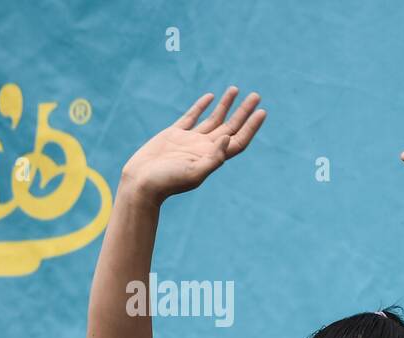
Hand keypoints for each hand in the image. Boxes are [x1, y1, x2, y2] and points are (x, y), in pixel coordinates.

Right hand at [120, 86, 265, 203]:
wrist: (142, 182)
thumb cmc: (168, 181)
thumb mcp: (194, 173)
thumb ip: (214, 158)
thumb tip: (228, 138)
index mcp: (213, 157)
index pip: (239, 140)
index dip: (252, 127)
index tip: (262, 111)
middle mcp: (205, 148)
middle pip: (231, 127)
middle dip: (244, 111)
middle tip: (256, 96)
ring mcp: (190, 140)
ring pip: (214, 119)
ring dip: (226, 105)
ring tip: (235, 89)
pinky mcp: (175, 134)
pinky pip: (192, 117)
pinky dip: (201, 106)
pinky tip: (211, 96)